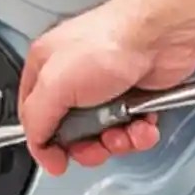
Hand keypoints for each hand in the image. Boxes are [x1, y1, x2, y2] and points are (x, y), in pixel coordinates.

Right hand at [18, 2, 194, 175]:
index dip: (44, 143)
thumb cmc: (111, 42)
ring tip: (124, 131)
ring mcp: (107, 87)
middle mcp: (75, 77)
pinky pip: (133, 130)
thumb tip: (38, 147)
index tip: (57, 159)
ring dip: (117, 141)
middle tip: (97, 144)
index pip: (34, 117)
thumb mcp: (55, 86)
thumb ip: (37, 121)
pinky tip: (143, 124)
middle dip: (87, 146)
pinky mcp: (135, 95)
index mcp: (46, 69)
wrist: (160, 35)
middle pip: (71, 133)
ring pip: (104, 135)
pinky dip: (140, 134)